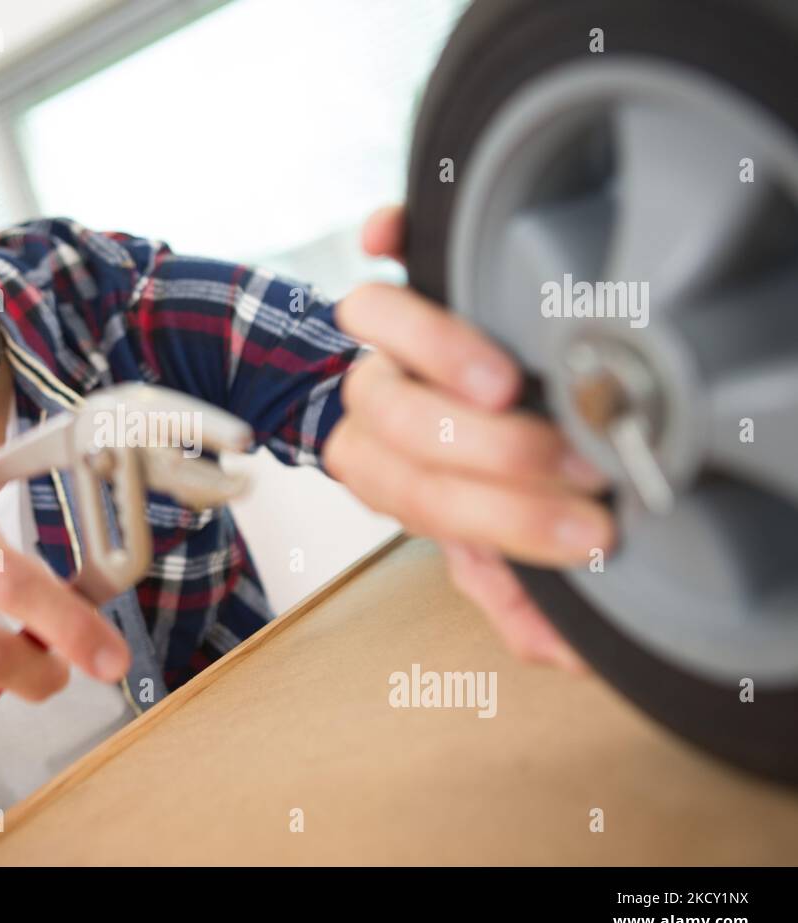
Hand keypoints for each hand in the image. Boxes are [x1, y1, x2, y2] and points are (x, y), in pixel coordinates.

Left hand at [323, 206, 613, 673]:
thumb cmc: (450, 468)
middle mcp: (373, 404)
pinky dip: (387, 237)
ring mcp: (380, 340)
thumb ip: (507, 583)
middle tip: (577, 467)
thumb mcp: (478, 533)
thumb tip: (554, 646)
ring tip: (506, 384)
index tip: (588, 535)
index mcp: (388, 472)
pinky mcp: (400, 278)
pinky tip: (399, 236)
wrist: (394, 396)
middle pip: (398, 423)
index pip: (421, 498)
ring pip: (377, 338)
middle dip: (492, 458)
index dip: (503, 522)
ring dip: (440, 360)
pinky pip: (378, 252)